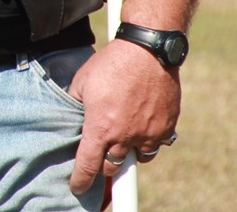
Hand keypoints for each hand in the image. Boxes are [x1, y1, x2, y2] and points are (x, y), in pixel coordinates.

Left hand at [64, 38, 182, 194]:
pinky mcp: (165, 126)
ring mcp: (147, 133)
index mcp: (100, 128)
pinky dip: (149, 140)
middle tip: (102, 152)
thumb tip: (71, 112)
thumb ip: (75, 102)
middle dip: (105, 163)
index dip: (81, 180)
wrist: (147, 50)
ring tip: (124, 137)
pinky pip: (156, 144)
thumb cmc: (112, 63)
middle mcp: (124, 136)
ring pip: (138, 158)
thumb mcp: (82, 81)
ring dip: (129, 152)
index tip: (78, 187)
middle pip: (112, 166)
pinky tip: (143, 126)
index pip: (88, 166)